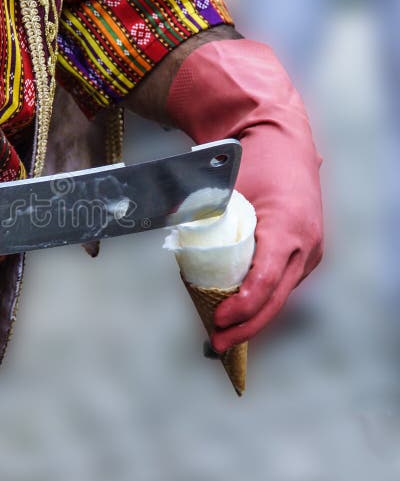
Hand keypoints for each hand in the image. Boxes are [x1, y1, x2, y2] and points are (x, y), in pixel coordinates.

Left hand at [166, 39, 322, 349]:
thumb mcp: (226, 188)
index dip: (241, 306)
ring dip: (252, 316)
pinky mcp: (304, 251)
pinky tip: (237, 309)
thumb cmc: (254, 159)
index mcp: (287, 227)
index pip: (265, 280)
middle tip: (217, 343)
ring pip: (280, 294)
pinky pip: (281, 282)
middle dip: (246, 326)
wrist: (282, 137)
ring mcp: (308, 249)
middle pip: (275, 299)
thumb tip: (173, 240)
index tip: (219, 320)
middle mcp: (304, 244)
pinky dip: (260, 298)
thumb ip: (203, 215)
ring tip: (222, 333)